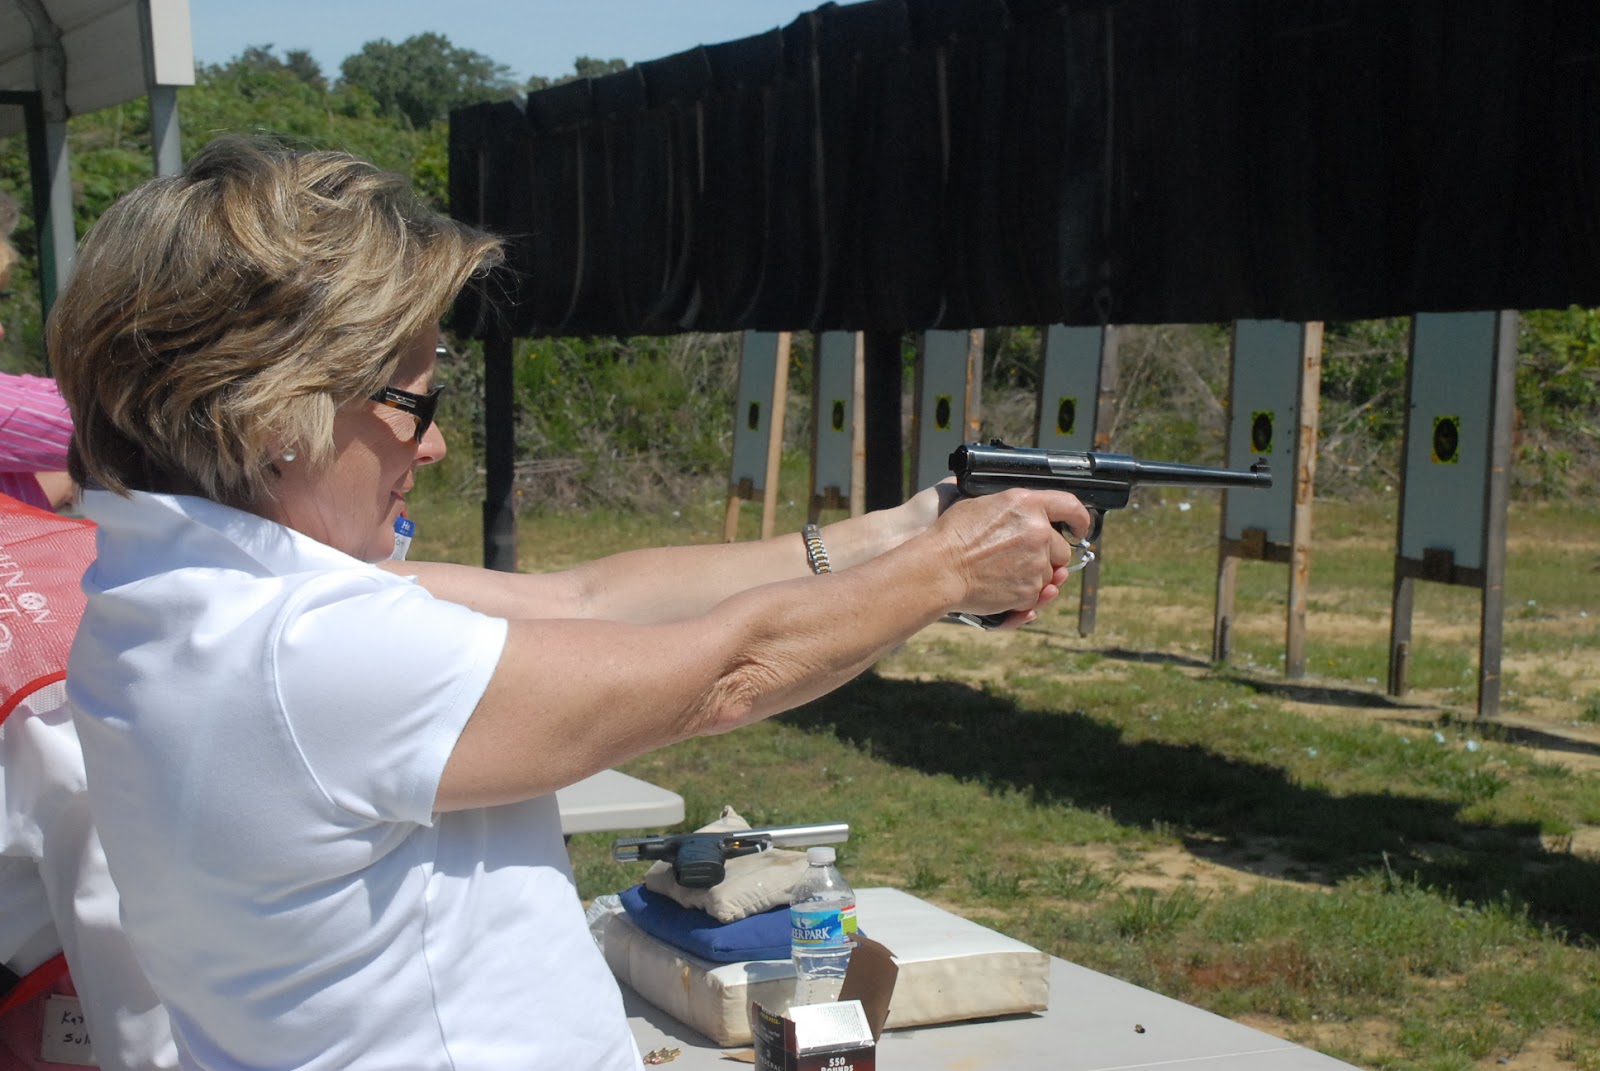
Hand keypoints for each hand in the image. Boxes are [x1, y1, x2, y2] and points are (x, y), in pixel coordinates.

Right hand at [931, 488, 1090, 625]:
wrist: (938, 569)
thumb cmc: (951, 536)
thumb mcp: (982, 504)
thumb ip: (1014, 509)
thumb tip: (1028, 516)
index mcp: (1026, 504)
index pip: (1070, 506)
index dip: (1081, 520)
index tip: (1080, 530)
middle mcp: (1037, 532)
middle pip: (1061, 549)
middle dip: (1045, 555)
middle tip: (1016, 558)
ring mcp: (1036, 563)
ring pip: (1049, 574)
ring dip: (1032, 576)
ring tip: (1001, 572)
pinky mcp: (1029, 591)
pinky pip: (1036, 595)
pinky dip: (1023, 595)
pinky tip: (1001, 587)